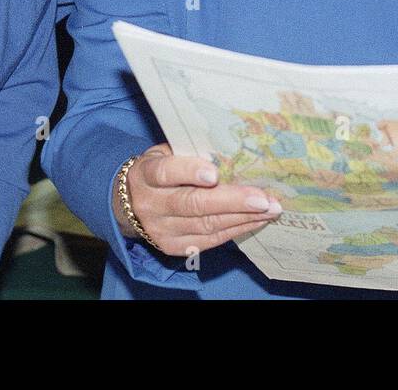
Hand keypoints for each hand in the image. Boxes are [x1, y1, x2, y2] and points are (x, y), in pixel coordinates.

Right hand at [117, 143, 281, 256]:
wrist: (127, 204)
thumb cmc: (158, 170)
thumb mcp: (164, 153)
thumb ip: (190, 152)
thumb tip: (231, 150)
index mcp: (146, 174)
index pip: (166, 172)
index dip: (189, 172)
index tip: (214, 173)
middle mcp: (151, 205)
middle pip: (192, 204)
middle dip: (232, 201)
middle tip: (263, 199)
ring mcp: (161, 230)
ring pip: (205, 225)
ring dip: (242, 217)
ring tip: (270, 209)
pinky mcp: (173, 247)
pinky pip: (209, 240)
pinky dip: (236, 230)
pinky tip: (256, 220)